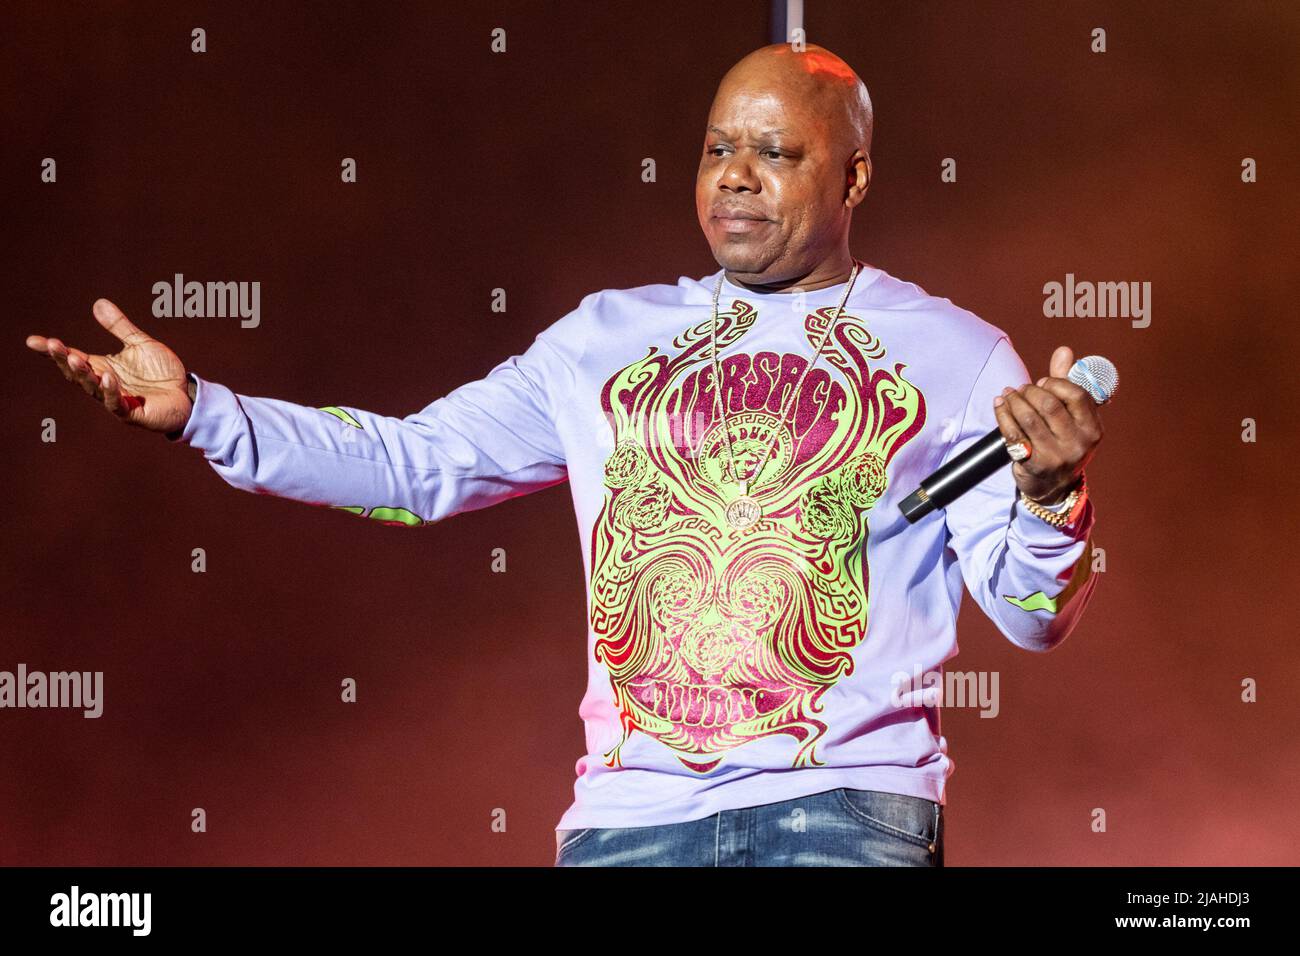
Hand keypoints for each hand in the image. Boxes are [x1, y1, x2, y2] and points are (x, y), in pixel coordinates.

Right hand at [25, 298, 192, 434]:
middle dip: (63, 360)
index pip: (73, 358)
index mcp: (103, 367)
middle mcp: (105, 384)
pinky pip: (117, 404)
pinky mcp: (133, 413)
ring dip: (83, 375)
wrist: (187, 395)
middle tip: (53, 345)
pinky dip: (111, 391)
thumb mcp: (140, 344)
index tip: (34, 341)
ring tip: (75, 359)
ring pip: (93, 389)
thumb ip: (120, 327)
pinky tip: (107, 377)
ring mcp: (117, 400)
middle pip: (77, 373)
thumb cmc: (161, 373)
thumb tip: (98, 303)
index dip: (54, 351)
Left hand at [992, 345, 1102, 503]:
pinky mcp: (1033, 464)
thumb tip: (1064, 351)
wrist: (1052, 487)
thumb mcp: (1071, 418)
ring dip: (1014, 400)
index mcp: (1093, 429)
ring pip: (1029, 417)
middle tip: (1022, 389)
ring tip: (1008, 394)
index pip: (1077, 395)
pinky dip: (1002, 414)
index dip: (1056, 383)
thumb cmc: (1061, 442)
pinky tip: (999, 405)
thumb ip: (1067, 383)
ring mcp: (1056, 456)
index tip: (1043, 382)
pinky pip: (1013, 433)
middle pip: (1049, 405)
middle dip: (1031, 391)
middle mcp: (1078, 444)